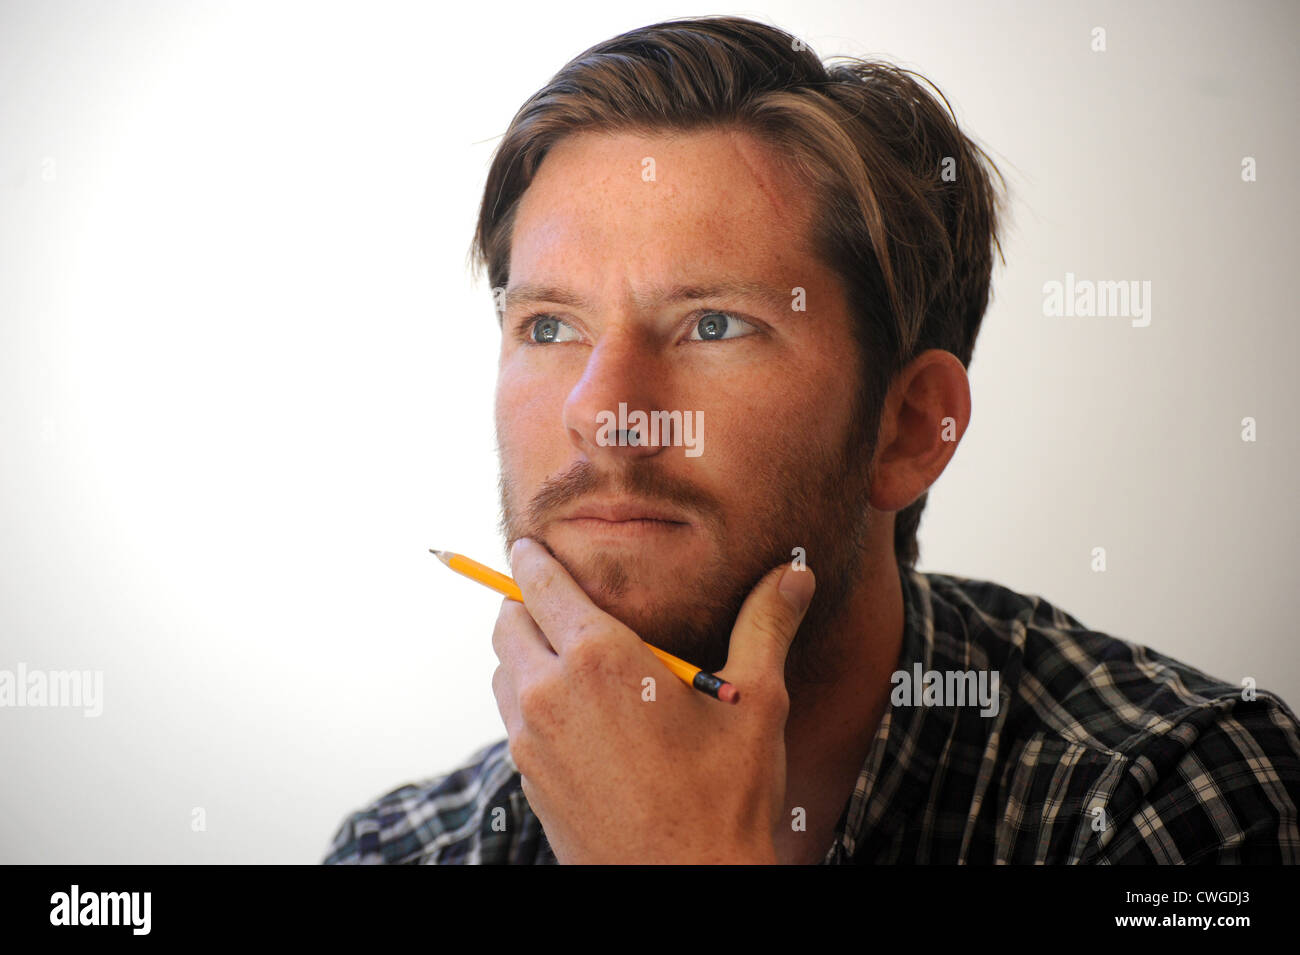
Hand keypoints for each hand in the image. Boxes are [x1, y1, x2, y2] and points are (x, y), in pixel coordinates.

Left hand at [491, 537, 815, 863]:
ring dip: (523, 651)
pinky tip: (573, 710)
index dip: (531, 557)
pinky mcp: (528, 781)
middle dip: (524, 601)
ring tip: (565, 652)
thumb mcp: (756, 702)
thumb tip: (795, 573)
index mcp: (598, 659)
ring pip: (504, 672)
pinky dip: (528, 698)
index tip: (528, 543)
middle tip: (554, 596)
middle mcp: (550, 694)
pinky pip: (512, 719)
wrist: (684, 888)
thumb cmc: (724, 798)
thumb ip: (765, 625)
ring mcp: (531, 742)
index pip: (539, 585)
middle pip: (508, 623)